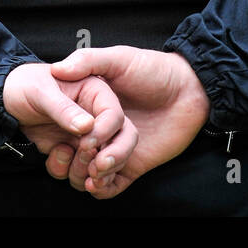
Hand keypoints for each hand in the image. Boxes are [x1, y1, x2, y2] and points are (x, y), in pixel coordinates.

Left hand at [2, 62, 137, 193]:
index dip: (104, 133)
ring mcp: (87, 138)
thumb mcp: (40, 91)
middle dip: (104, 160)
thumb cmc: (24, 85)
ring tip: (62, 157)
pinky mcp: (75, 154)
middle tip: (83, 159)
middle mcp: (96, 117)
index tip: (86, 143)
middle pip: (120, 144)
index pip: (115, 116)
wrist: (4, 103)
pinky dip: (71, 175)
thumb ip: (64, 108)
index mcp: (95, 92)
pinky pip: (83, 174)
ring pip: (104, 165)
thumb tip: (88, 126)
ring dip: (84, 171)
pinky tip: (54, 159)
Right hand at [48, 46, 210, 199]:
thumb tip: (57, 69)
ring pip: (90, 172)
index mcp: (90, 107)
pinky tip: (99, 182)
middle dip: (76, 159)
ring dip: (86, 176)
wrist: (190, 90)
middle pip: (76, 153)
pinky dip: (102, 189)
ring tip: (94, 171)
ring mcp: (115, 148)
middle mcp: (99, 130)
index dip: (66, 134)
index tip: (77, 136)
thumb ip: (88, 60)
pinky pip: (111, 185)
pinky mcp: (132, 166)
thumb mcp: (118, 58)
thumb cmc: (153, 69)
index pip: (67, 126)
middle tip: (86, 154)